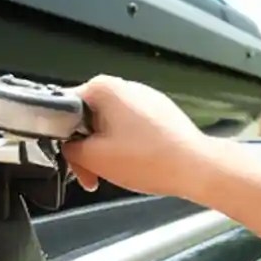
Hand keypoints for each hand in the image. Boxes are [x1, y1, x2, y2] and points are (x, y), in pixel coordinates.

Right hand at [65, 75, 218, 197]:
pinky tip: (134, 164)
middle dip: (87, 148)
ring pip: (110, 125)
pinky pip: (131, 128)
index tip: (73, 162)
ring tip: (115, 171)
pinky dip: (126, 146)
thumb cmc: (149, 160)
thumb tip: (69, 146)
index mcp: (105, 88)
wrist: (195, 168)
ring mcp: (146, 98)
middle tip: (92, 174)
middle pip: (89, 118)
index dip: (65, 139)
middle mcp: (126, 86)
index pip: (66, 108)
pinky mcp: (160, 112)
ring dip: (105, 150)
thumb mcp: (94, 158)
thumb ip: (70, 149)